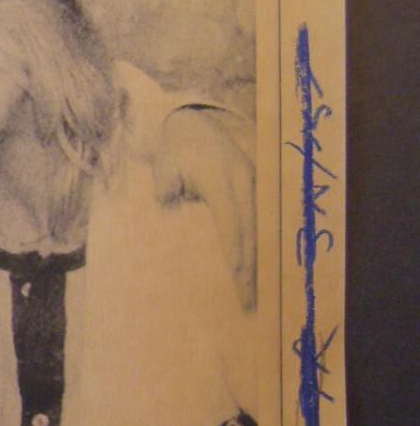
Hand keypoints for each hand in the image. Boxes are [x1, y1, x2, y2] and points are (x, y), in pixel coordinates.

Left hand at [152, 107, 256, 310]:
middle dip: (252, 269)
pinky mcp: (256, 189)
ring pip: (261, 230)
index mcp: (223, 181)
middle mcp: (245, 184)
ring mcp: (254, 185)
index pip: (232, 224)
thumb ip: (167, 186)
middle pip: (252, 232)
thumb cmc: (175, 151)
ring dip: (260, 261)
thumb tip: (169, 204)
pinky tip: (261, 270)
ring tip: (257, 294)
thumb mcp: (164, 166)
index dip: (237, 251)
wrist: (193, 123)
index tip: (240, 277)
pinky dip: (260, 246)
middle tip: (250, 303)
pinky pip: (261, 222)